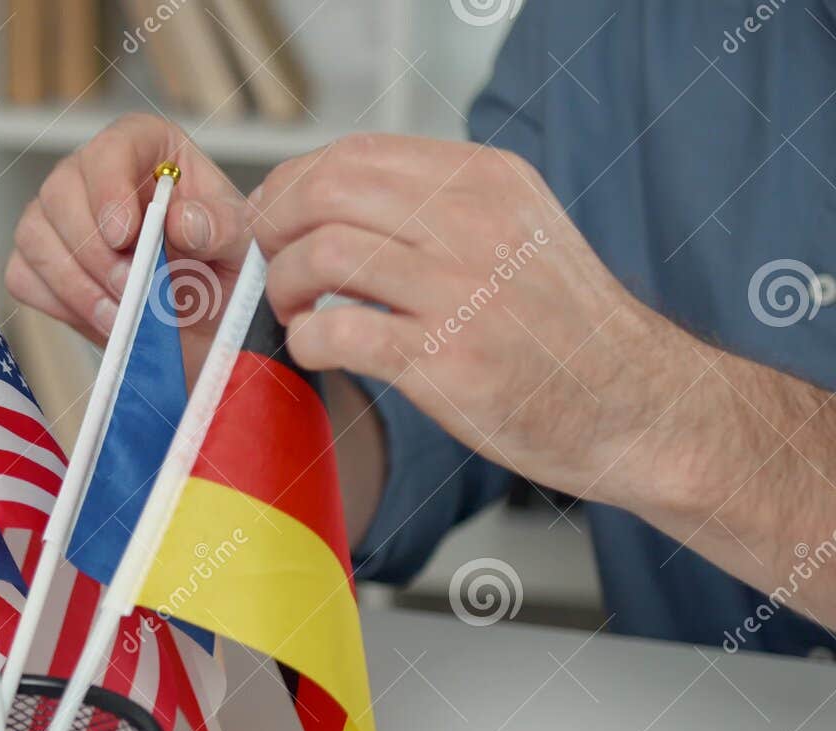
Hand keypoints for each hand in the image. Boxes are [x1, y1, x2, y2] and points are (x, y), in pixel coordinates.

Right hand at [5, 113, 251, 343]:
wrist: (205, 324)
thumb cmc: (221, 268)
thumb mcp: (240, 245)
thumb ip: (219, 227)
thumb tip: (182, 221)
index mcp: (146, 149)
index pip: (111, 148)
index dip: (110, 189)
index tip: (125, 235)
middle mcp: (93, 175)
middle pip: (60, 193)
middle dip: (93, 251)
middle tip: (131, 290)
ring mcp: (59, 218)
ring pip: (34, 235)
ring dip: (75, 283)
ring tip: (120, 316)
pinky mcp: (39, 262)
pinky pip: (23, 276)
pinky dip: (58, 303)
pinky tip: (100, 319)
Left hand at [251, 133, 706, 511]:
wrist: (634, 402)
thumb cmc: (563, 327)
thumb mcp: (516, 228)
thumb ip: (438, 205)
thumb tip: (332, 200)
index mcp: (484, 181)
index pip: (354, 154)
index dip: (293, 185)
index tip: (276, 219)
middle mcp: (472, 223)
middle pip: (326, 193)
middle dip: (274, 227)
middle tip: (269, 261)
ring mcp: (460, 290)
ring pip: (322, 255)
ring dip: (284, 285)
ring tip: (294, 310)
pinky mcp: (445, 358)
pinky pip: (337, 331)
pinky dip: (306, 340)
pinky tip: (317, 350)